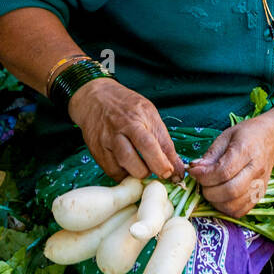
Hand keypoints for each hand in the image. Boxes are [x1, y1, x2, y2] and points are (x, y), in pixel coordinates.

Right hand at [68, 76, 183, 181]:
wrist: (95, 98)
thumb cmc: (128, 106)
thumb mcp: (150, 114)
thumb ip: (164, 141)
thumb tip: (178, 169)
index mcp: (136, 118)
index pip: (150, 144)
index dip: (162, 163)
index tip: (172, 174)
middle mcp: (119, 130)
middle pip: (133, 159)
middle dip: (149, 170)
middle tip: (159, 171)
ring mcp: (105, 142)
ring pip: (121, 168)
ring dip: (136, 174)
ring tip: (144, 168)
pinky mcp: (96, 152)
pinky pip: (111, 172)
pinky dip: (123, 175)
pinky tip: (130, 168)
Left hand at [189, 107, 273, 218]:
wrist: (273, 138)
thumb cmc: (248, 134)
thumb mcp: (226, 136)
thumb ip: (211, 155)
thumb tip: (194, 170)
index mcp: (247, 151)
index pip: (223, 171)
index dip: (204, 176)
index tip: (193, 171)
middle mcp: (256, 170)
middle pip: (230, 191)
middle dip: (208, 190)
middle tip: (203, 182)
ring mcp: (260, 185)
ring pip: (234, 205)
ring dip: (216, 202)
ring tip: (211, 190)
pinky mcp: (260, 195)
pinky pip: (241, 211)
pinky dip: (227, 208)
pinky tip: (222, 197)